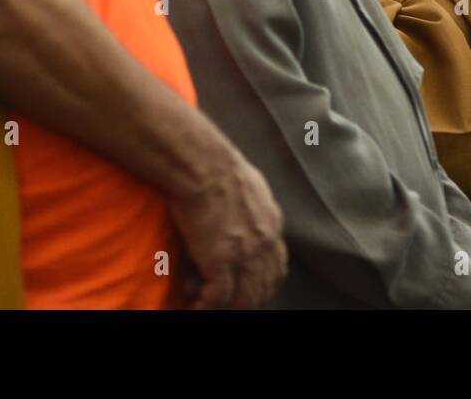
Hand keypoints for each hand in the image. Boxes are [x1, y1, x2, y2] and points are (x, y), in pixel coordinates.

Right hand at [168, 145, 286, 308]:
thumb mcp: (249, 186)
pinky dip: (206, 307)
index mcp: (271, 224)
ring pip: (244, 299)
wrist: (202, 163)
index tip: (246, 292)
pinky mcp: (220, 259)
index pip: (276, 269)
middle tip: (224, 304)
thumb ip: (252, 207)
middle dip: (244, 302)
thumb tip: (241, 215)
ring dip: (226, 308)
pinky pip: (218, 298)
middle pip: (263, 289)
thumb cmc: (216, 165)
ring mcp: (245, 253)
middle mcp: (265, 243)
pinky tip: (193, 305)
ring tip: (206, 307)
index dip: (262, 286)